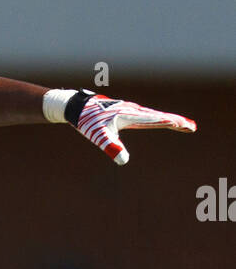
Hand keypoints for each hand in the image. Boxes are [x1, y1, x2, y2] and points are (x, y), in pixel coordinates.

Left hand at [66, 91, 195, 165]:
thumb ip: (110, 146)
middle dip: (176, 121)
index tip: (187, 126)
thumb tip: (123, 160)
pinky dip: (157, 118)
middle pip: (159, 116)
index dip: (172, 123)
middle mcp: (133, 110)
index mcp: (131, 115)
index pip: (156, 120)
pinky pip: (146, 115)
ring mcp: (130, 110)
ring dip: (169, 119)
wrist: (77, 107)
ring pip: (154, 115)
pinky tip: (160, 121)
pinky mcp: (125, 111)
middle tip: (192, 126)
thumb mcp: (99, 136)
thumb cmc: (87, 121)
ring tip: (181, 124)